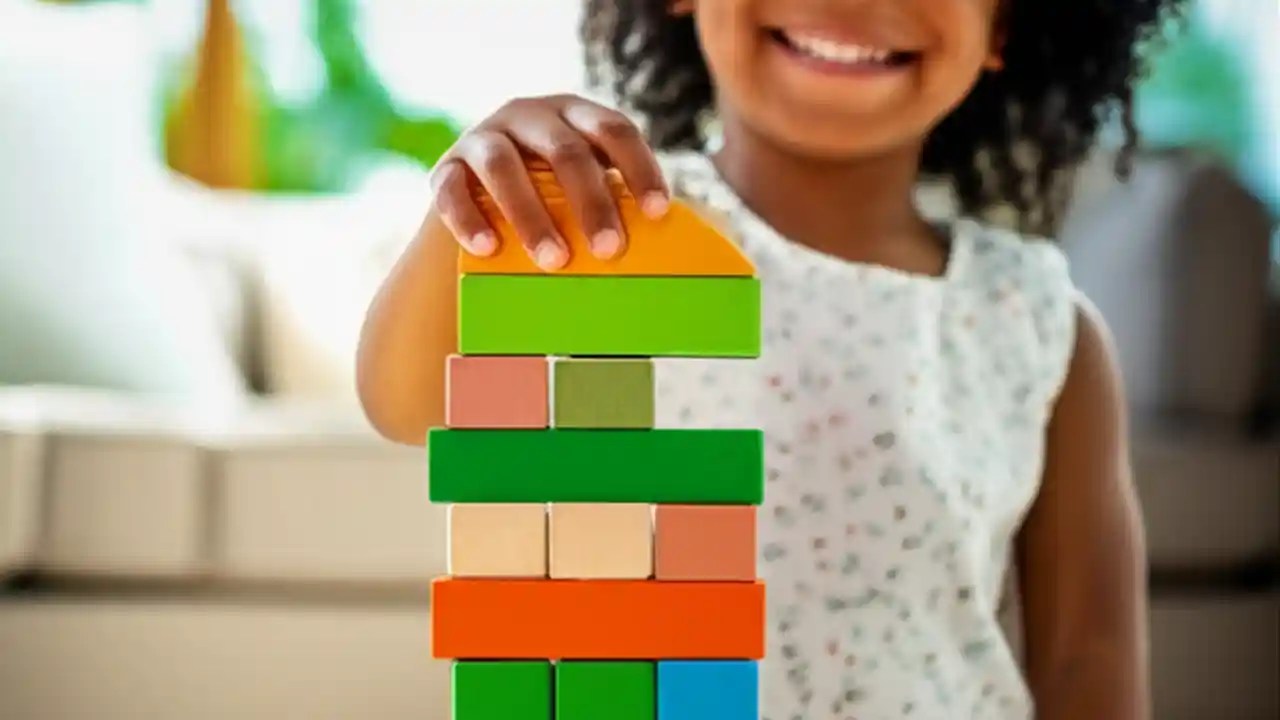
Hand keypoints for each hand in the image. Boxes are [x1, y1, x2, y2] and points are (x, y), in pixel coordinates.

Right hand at [428, 94, 670, 270]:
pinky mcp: (445, 169)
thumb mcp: (580, 190)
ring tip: (554, 261)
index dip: (638, 168)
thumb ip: (611, 203)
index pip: (614, 130)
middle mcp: (528, 116)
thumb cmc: (550, 202)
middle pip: (565, 151)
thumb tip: (669, 254)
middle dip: (590, 202)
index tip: (658, 213)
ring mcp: (482, 138)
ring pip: (504, 166)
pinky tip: (489, 248)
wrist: (477, 206)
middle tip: (610, 250)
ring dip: (531, 215)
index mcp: (573, 115)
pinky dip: (469, 220)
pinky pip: (452, 191)